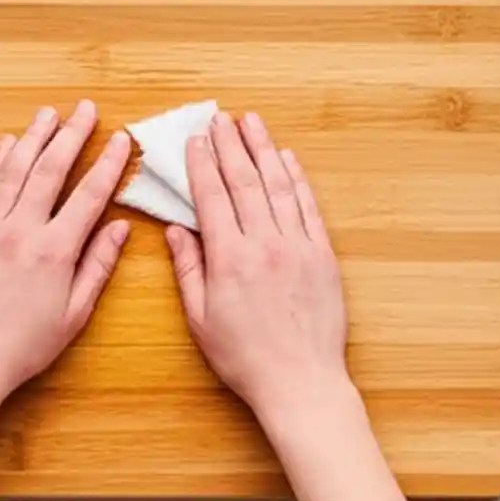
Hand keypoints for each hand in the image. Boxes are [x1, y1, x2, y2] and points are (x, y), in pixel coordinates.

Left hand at [0, 100, 131, 403]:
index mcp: (54, 251)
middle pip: (50, 170)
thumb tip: (120, 229)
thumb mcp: (74, 314)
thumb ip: (97, 266)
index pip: (88, 195)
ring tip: (48, 114)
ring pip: (13, 171)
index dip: (108, 164)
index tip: (121, 139)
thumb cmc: (23, 346)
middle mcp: (20, 231)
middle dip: (71, 134)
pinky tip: (7, 145)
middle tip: (85, 109)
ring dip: (33, 138)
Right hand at [165, 111, 350, 417]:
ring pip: (278, 185)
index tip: (195, 140)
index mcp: (229, 258)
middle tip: (220, 118)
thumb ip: (188, 269)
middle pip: (245, 181)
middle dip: (230, 145)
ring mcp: (298, 247)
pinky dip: (298, 179)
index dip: (201, 164)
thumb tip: (176, 231)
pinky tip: (287, 159)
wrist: (300, 382)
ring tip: (252, 123)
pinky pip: (308, 207)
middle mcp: (265, 244)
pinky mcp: (323, 256)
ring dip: (263, 149)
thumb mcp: (201, 319)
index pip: (212, 197)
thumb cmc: (245, 358)